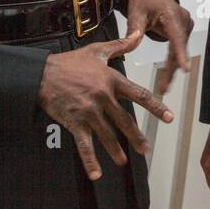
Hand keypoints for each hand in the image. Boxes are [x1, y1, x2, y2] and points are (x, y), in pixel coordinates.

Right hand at [38, 36, 174, 179]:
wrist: (41, 74)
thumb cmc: (69, 62)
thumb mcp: (97, 51)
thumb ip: (121, 45)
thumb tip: (139, 35)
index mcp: (111, 80)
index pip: (139, 95)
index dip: (155, 107)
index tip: (168, 118)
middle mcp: (103, 97)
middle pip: (125, 120)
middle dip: (136, 137)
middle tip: (146, 149)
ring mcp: (89, 112)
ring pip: (107, 135)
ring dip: (116, 150)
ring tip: (124, 161)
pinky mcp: (74, 122)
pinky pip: (84, 145)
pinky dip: (90, 160)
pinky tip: (96, 174)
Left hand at [124, 0, 193, 80]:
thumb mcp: (135, 12)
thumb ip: (134, 29)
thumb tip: (131, 45)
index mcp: (171, 14)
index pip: (177, 36)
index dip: (180, 54)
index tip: (185, 68)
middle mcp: (183, 19)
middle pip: (178, 47)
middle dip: (171, 68)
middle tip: (164, 87)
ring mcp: (185, 24)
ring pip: (180, 50)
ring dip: (172, 66)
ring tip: (164, 85)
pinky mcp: (184, 29)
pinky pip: (179, 47)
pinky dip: (173, 59)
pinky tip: (168, 73)